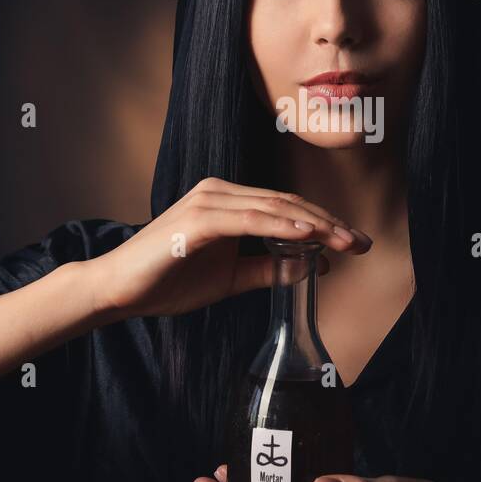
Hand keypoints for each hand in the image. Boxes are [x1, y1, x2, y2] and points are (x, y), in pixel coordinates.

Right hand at [89, 177, 370, 319]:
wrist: (118, 289)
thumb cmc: (167, 281)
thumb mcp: (230, 278)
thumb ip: (269, 268)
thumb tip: (311, 264)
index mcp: (228, 201)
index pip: (287, 208)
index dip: (324, 223)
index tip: (355, 243)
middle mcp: (220, 191)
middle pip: (287, 204)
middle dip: (329, 223)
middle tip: (362, 243)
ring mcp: (208, 200)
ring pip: (275, 208)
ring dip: (315, 225)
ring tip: (346, 241)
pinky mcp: (198, 218)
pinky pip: (250, 219)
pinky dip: (282, 226)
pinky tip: (309, 236)